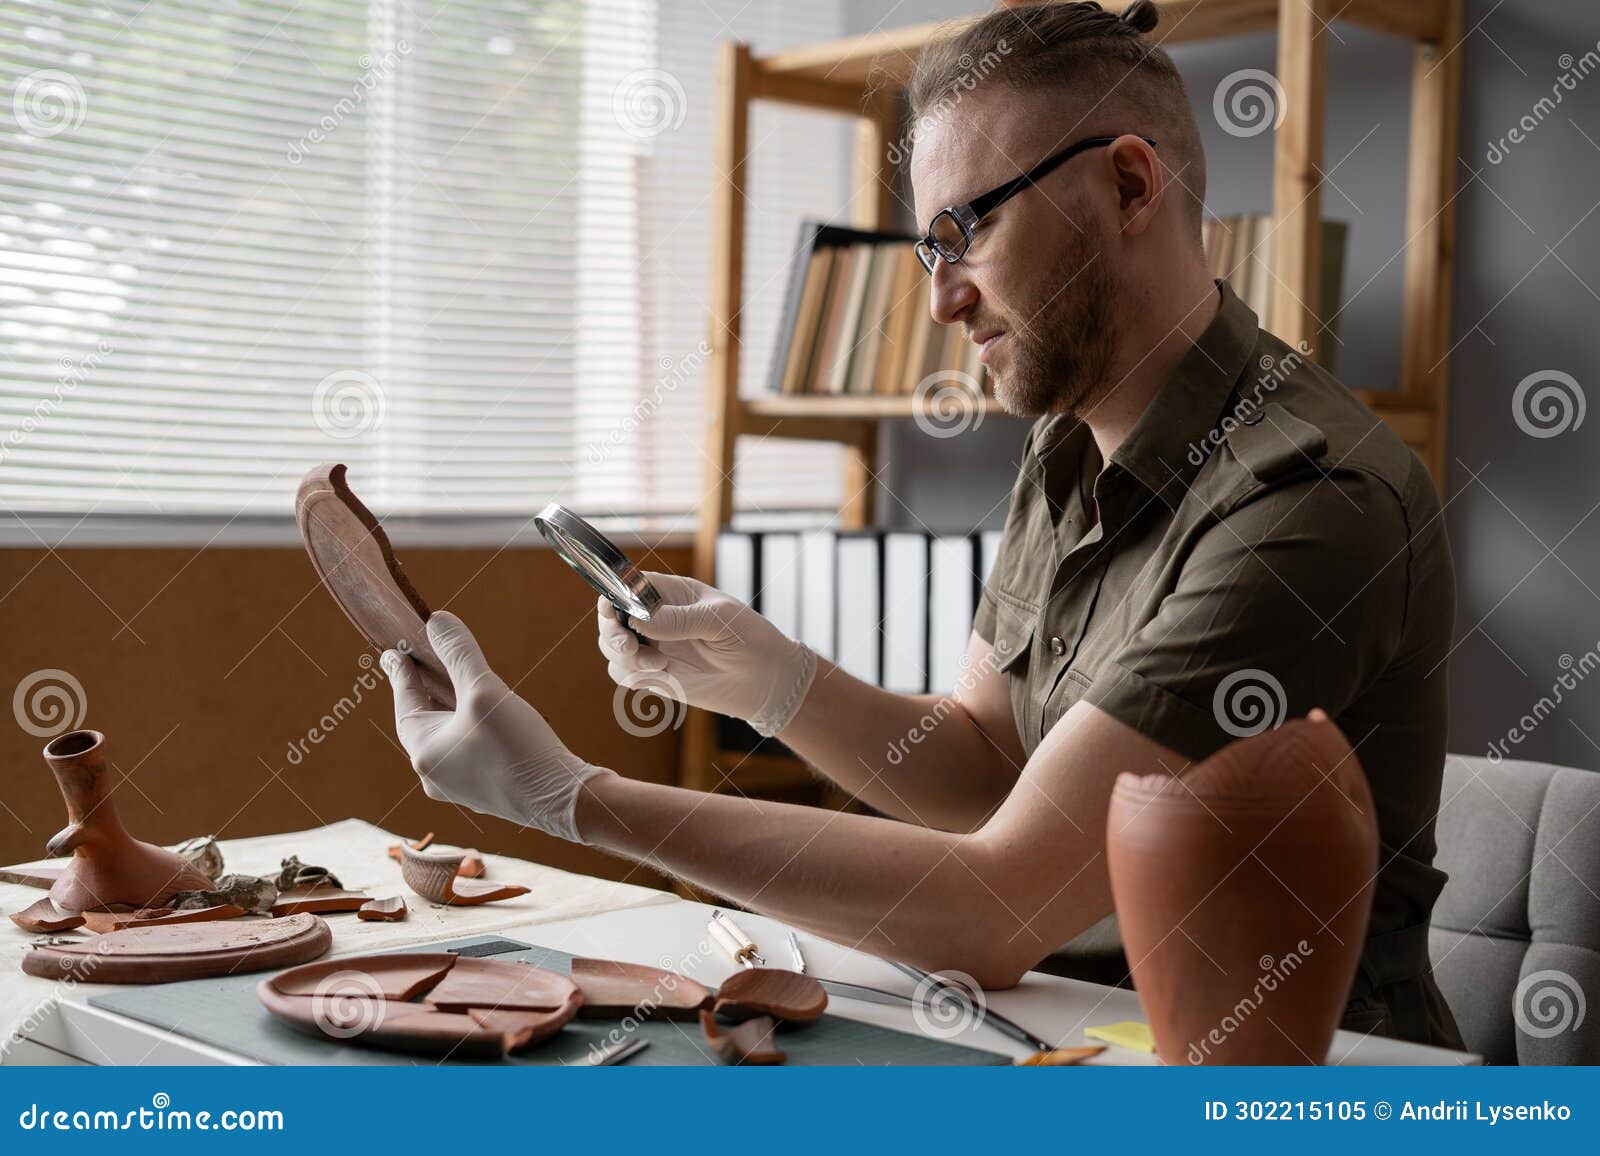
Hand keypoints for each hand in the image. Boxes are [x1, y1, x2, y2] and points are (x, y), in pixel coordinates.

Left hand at [383, 612, 613, 841]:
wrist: (565, 801)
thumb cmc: (519, 749)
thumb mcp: (485, 691)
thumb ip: (458, 653)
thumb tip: (436, 620)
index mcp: (423, 753)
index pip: (404, 701)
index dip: (400, 671)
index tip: (393, 651)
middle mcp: (434, 774)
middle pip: (423, 720)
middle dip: (428, 689)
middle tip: (427, 660)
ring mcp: (459, 786)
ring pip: (446, 736)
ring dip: (451, 709)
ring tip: (460, 683)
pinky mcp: (484, 790)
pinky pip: (465, 751)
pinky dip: (469, 728)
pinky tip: (487, 716)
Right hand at [597, 572, 815, 736]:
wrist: (767, 681)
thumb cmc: (751, 639)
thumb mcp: (720, 621)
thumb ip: (680, 619)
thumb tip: (639, 619)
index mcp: (671, 594)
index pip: (628, 586)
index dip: (613, 595)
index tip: (613, 610)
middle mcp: (657, 619)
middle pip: (612, 619)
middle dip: (611, 633)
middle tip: (630, 647)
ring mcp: (654, 647)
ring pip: (613, 649)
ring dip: (623, 658)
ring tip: (659, 664)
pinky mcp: (656, 675)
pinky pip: (624, 674)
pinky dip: (632, 675)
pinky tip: (661, 675)